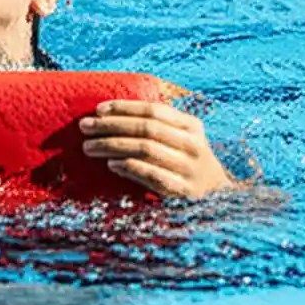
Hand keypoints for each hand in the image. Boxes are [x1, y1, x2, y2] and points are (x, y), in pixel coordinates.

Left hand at [80, 100, 234, 198]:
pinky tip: (111, 164)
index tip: (98, 110)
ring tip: (89, 147)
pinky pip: (152, 175)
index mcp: (191, 126)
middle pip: (145, 129)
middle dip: (111, 126)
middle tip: (85, 127)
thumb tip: (111, 116)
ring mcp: (189, 168)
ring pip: (145, 150)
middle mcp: (192, 144)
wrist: (219, 197)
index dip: (123, 108)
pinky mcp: (182, 191)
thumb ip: (158, 126)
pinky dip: (129, 168)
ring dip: (113, 146)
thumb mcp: (182, 139)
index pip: (153, 110)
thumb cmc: (189, 163)